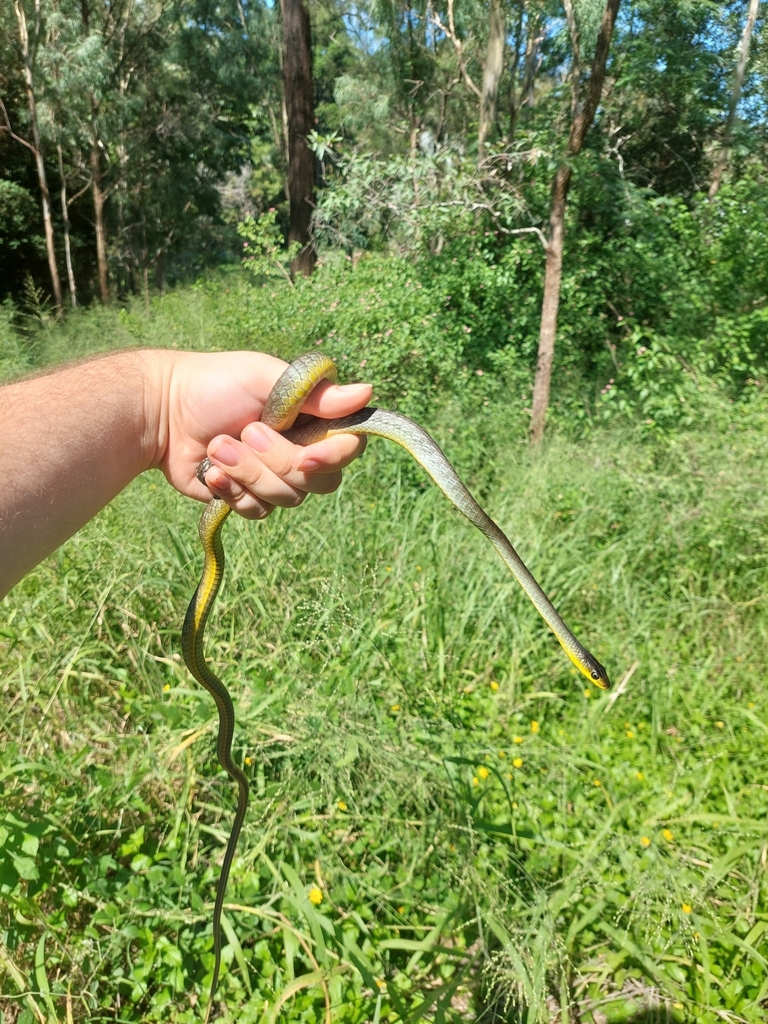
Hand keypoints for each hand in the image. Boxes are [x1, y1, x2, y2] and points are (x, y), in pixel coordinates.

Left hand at [155, 351, 371, 519]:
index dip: (333, 457)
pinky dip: (231, 490)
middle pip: (320, 482)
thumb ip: (314, 393)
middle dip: (279, 463)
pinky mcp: (249, 498)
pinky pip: (258, 511)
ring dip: (248, 472)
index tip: (306, 454)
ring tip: (217, 446)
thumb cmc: (215, 385)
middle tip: (246, 432)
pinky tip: (210, 469)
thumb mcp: (264, 377)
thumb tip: (367, 392)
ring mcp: (276, 478)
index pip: (349, 448)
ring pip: (287, 498)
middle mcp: (302, 451)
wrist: (161, 412)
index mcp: (313, 419)